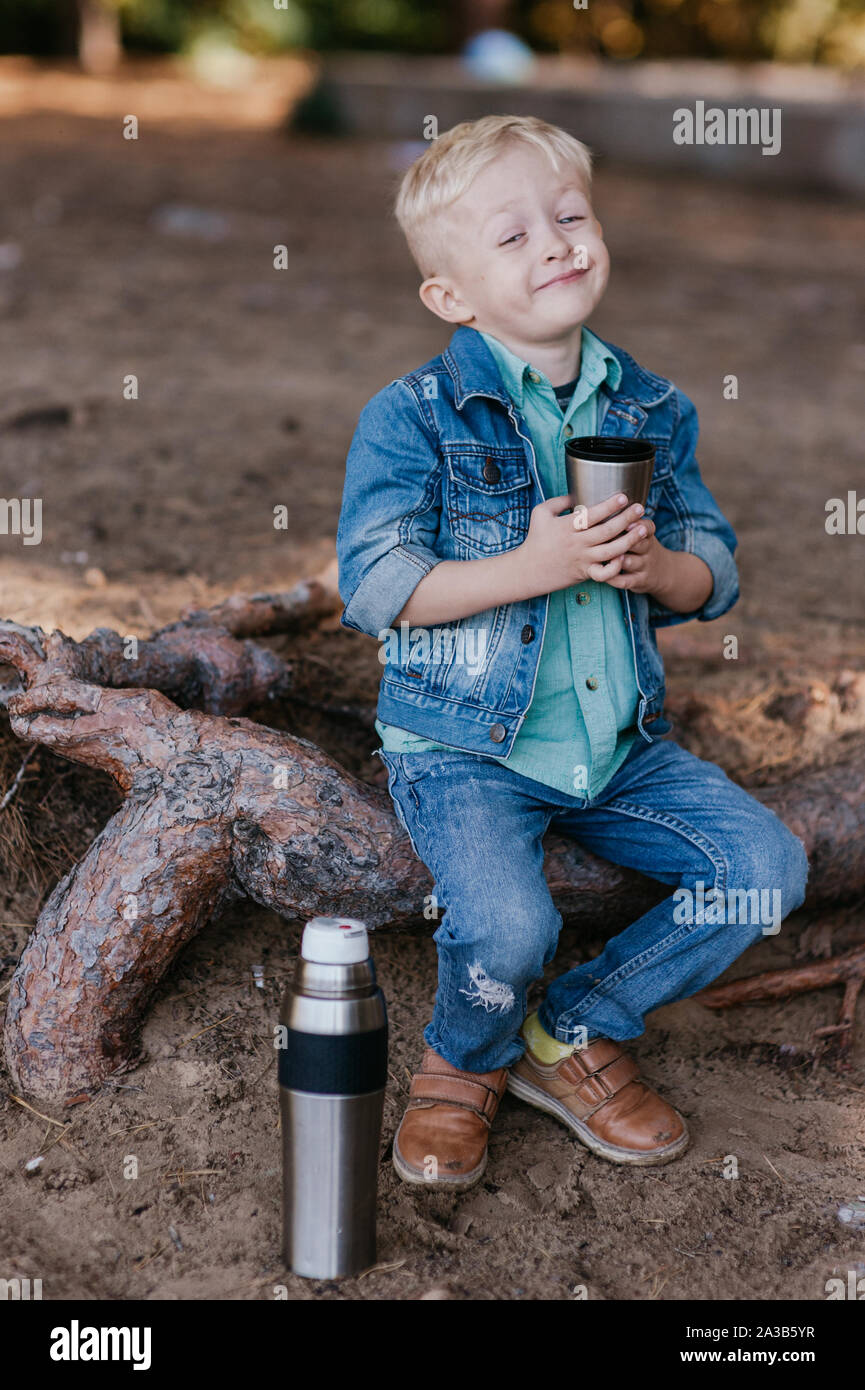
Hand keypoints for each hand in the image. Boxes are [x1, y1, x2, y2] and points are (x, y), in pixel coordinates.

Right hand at [517, 491, 648, 591]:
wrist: (526, 571)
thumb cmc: (535, 540)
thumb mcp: (540, 513)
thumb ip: (559, 501)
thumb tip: (577, 493)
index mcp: (566, 526)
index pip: (592, 514)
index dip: (609, 505)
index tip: (623, 497)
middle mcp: (576, 543)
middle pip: (607, 530)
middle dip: (626, 518)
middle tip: (640, 508)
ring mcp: (582, 559)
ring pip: (611, 551)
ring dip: (630, 540)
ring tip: (642, 529)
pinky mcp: (584, 573)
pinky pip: (604, 574)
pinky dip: (616, 566)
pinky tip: (623, 556)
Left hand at [603, 516, 667, 591]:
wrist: (664, 572)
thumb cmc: (644, 546)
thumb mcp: (644, 533)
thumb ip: (629, 521)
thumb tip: (604, 507)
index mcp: (647, 535)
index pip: (648, 527)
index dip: (639, 525)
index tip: (628, 522)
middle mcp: (647, 550)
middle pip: (638, 544)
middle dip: (626, 540)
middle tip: (608, 538)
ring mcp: (643, 566)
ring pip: (629, 562)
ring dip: (618, 559)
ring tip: (606, 557)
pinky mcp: (638, 582)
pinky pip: (625, 581)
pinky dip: (613, 578)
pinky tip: (603, 574)